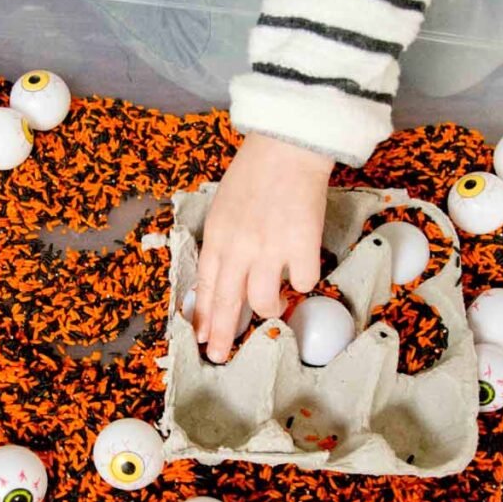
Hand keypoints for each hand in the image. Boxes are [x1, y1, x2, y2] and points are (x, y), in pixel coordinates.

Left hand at [193, 132, 332, 363]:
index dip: (203, 315)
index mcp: (217, 236)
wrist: (288, 145)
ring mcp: (270, 249)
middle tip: (219, 357)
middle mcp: (238, 247)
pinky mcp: (302, 245)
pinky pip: (301, 282)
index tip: (200, 338)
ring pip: (264, 302)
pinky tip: (300, 273)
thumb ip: (222, 241)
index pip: (204, 285)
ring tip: (275, 306)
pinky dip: (301, 282)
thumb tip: (222, 274)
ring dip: (269, 309)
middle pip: (226, 302)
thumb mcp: (223, 206)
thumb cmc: (255, 171)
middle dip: (222, 334)